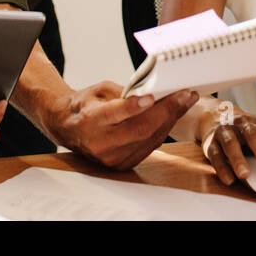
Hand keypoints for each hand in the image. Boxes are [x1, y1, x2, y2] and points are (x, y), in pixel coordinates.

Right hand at [49, 82, 198, 169]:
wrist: (69, 128)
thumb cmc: (86, 105)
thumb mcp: (100, 90)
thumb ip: (125, 92)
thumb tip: (155, 91)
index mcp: (90, 120)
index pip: (114, 114)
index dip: (134, 106)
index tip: (152, 96)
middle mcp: (101, 143)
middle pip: (140, 129)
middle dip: (167, 110)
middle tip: (186, 95)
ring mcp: (112, 158)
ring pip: (150, 138)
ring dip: (171, 119)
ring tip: (185, 101)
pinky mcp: (123, 165)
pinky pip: (150, 146)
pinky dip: (163, 129)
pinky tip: (172, 115)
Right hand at [197, 103, 255, 185]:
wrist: (217, 116)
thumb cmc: (251, 132)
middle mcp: (245, 124)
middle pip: (255, 137)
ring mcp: (227, 131)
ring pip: (232, 143)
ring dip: (238, 159)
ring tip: (246, 175)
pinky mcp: (211, 141)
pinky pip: (215, 154)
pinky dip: (221, 167)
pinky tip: (229, 179)